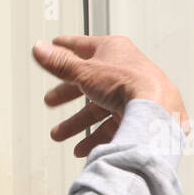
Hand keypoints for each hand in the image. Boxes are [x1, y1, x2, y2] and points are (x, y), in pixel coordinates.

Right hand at [32, 35, 187, 157]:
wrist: (156, 112)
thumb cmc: (127, 83)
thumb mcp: (84, 71)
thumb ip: (60, 64)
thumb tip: (38, 49)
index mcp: (114, 50)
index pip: (84, 46)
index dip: (66, 47)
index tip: (55, 46)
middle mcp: (125, 70)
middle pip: (89, 82)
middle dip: (67, 94)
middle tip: (50, 101)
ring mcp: (134, 94)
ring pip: (99, 108)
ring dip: (77, 122)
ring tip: (59, 135)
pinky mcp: (139, 116)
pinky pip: (113, 125)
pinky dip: (96, 137)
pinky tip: (83, 148)